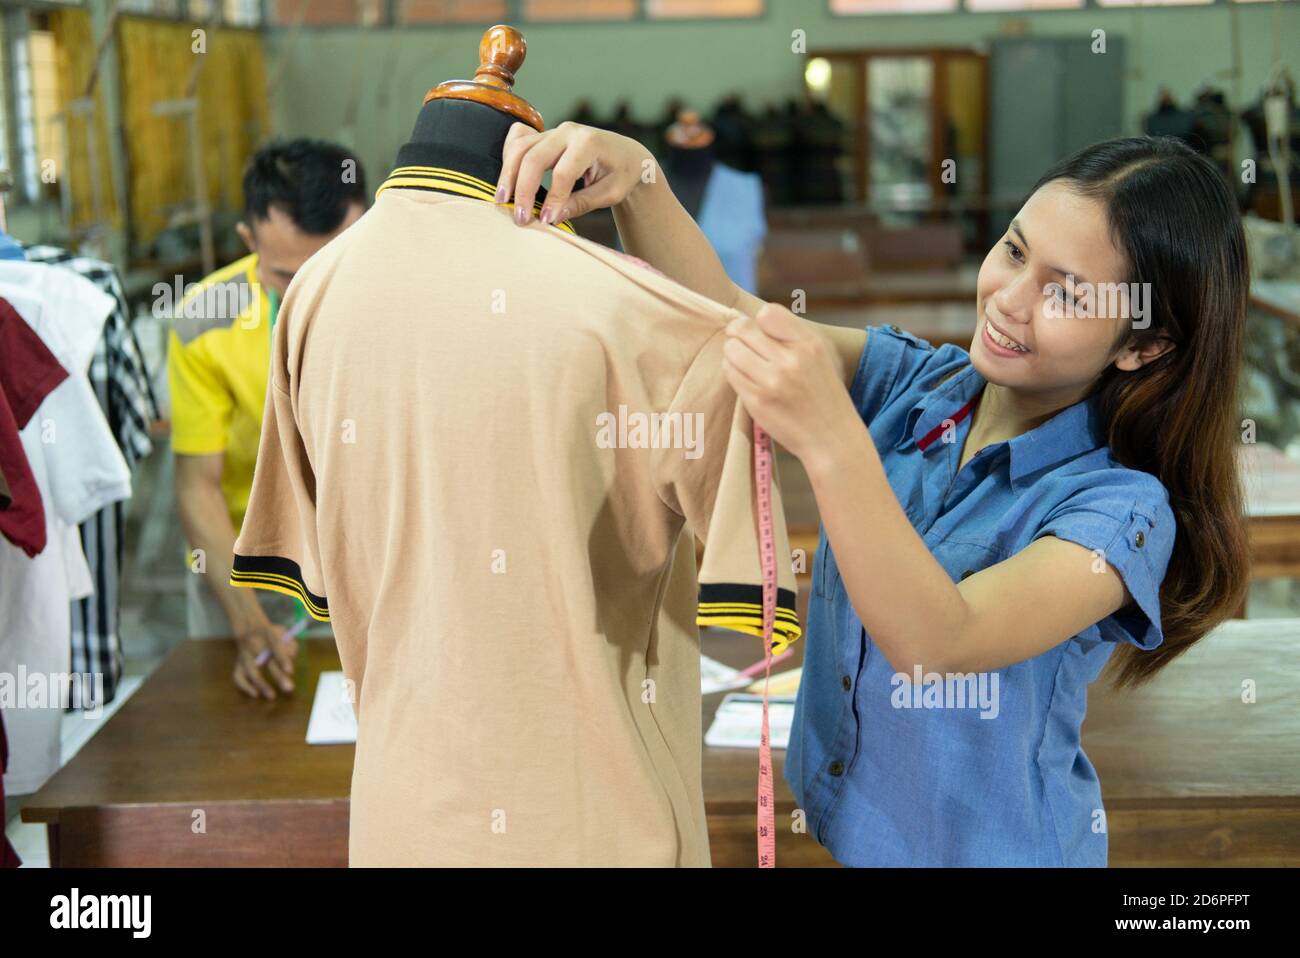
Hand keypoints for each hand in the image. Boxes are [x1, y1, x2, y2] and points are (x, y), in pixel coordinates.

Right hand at [232, 617, 296, 699]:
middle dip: (277, 676)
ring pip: (252, 671)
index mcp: (268, 634)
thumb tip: (291, 658)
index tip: (290, 671)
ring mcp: (244, 655)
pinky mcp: (238, 664)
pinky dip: (245, 687)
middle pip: (266, 661)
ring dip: (262, 685)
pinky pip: (238, 677)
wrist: (249, 629)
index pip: (276, 646)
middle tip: (288, 688)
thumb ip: (290, 645)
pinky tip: (256, 695)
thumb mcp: (283, 633)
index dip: (282, 658)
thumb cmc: (271, 635)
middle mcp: (254, 644)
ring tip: (272, 696)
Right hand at [495, 121, 654, 225]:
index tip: (545, 221)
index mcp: (590, 143)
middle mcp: (568, 132)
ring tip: (502, 201)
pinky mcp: (544, 135)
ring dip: (508, 174)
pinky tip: (506, 179)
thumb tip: (551, 218)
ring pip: (520, 147)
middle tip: (519, 217)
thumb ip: (581, 204)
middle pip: (534, 157)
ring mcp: (554, 131)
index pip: (563, 173)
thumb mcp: (610, 193)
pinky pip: (519, 141)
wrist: (626, 154)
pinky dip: (509, 158)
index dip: (552, 199)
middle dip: (523, 189)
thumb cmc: (621, 174)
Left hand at [721, 304, 860, 470]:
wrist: (832, 437)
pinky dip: (733, 372)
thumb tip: (751, 318)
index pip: (767, 313)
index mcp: (809, 344)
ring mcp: (772, 381)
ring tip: (745, 363)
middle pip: (742, 329)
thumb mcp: (820, 356)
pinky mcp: (757, 401)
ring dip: (733, 354)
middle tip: (743, 344)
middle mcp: (790, 360)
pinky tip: (746, 379)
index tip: (759, 332)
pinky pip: (730, 373)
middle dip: (738, 334)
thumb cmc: (823, 394)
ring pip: (731, 350)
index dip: (758, 321)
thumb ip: (791, 335)